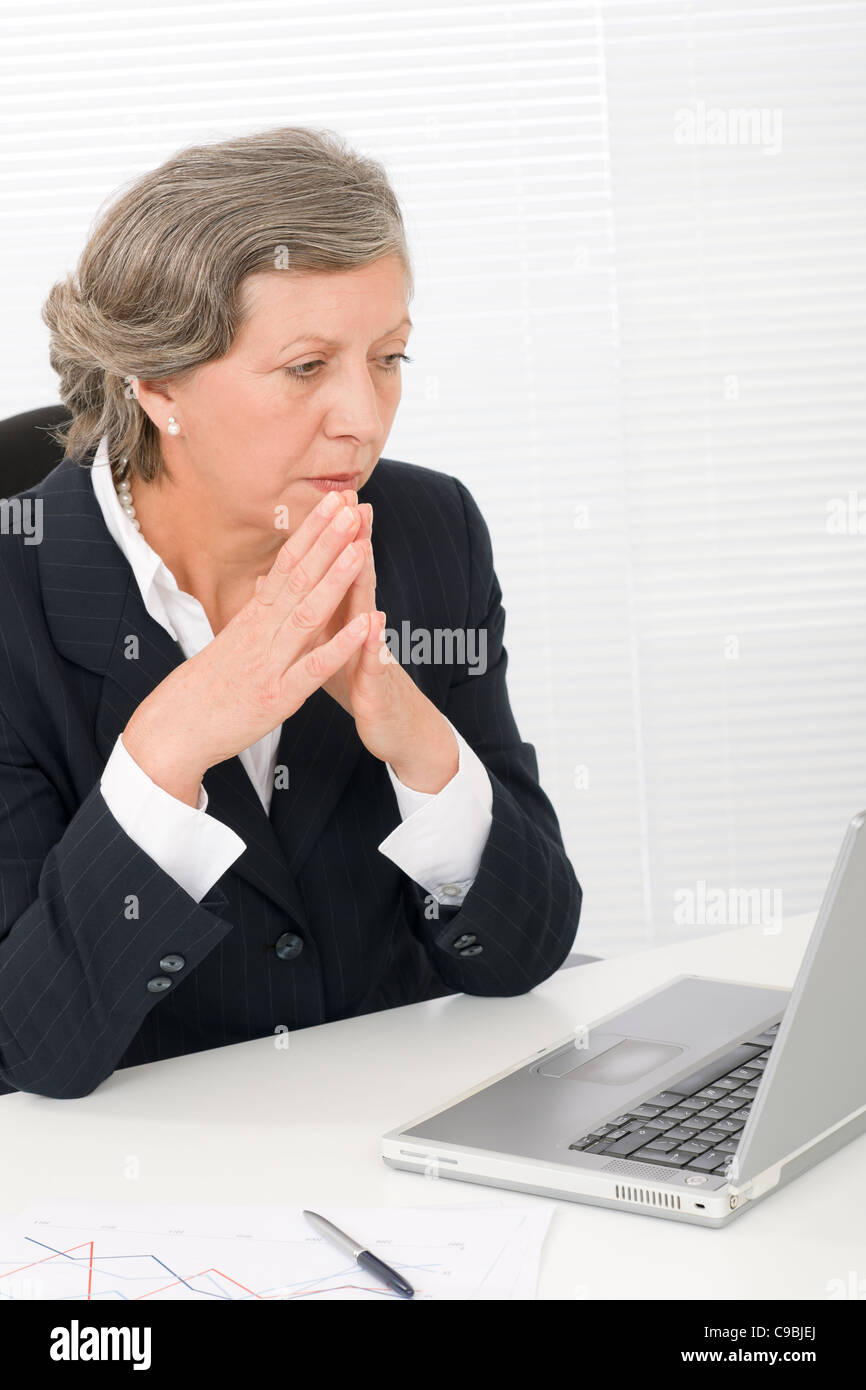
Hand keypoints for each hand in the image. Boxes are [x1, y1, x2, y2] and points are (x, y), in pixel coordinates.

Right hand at [122, 488, 374, 804]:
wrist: (172, 731)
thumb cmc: (204, 690)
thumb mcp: (231, 645)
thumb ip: (254, 617)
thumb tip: (268, 586)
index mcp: (252, 619)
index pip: (285, 564)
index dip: (311, 532)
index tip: (332, 502)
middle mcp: (261, 632)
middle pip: (298, 578)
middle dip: (327, 541)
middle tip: (352, 505)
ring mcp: (270, 662)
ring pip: (307, 613)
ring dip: (336, 579)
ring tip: (361, 548)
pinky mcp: (278, 697)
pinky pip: (313, 668)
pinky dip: (339, 645)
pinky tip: (364, 626)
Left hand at [318, 502, 459, 793]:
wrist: (394, 726)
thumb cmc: (355, 682)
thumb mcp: (326, 643)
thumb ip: (309, 610)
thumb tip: (279, 584)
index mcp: (342, 619)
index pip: (335, 571)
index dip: (329, 538)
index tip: (328, 499)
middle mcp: (362, 631)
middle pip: (356, 580)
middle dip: (354, 543)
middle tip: (355, 502)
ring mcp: (372, 656)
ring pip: (367, 614)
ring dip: (365, 582)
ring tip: (364, 547)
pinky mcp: (375, 688)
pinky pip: (373, 665)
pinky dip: (371, 645)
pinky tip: (373, 624)